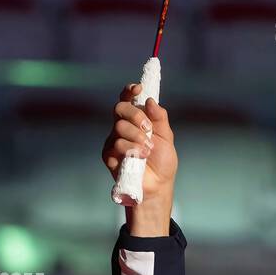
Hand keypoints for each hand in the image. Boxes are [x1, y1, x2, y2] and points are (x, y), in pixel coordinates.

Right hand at [102, 84, 177, 231]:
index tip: (138, 88)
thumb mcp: (167, 138)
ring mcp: (114, 140)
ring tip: (147, 150)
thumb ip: (160, 118)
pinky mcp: (109, 154)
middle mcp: (123, 127)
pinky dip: (131, 149)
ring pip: (119, 126)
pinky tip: (140, 158)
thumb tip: (150, 100)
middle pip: (120, 108)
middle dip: (135, 115)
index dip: (130, 91)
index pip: (128, 100)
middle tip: (148, 129)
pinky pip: (117, 144)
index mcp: (136, 120)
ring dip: (137, 137)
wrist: (157, 186)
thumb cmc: (162, 163)